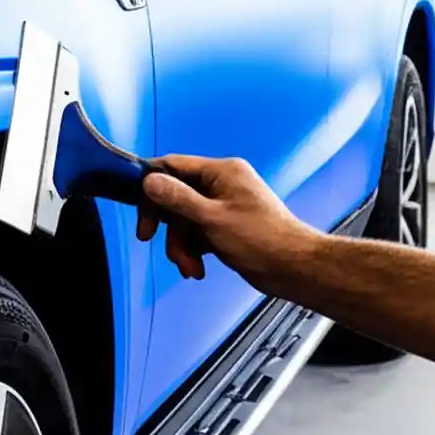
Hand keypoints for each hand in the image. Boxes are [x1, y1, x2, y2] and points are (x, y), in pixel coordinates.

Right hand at [136, 155, 319, 287]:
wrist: (294, 268)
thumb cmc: (262, 239)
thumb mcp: (212, 218)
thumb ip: (178, 199)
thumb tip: (149, 180)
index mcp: (222, 172)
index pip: (173, 166)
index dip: (151, 185)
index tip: (140, 208)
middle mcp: (221, 184)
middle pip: (175, 197)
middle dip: (168, 225)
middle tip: (150, 238)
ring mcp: (223, 206)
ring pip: (184, 220)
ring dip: (180, 245)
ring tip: (189, 266)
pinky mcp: (224, 227)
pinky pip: (196, 233)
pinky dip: (192, 250)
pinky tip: (196, 268)